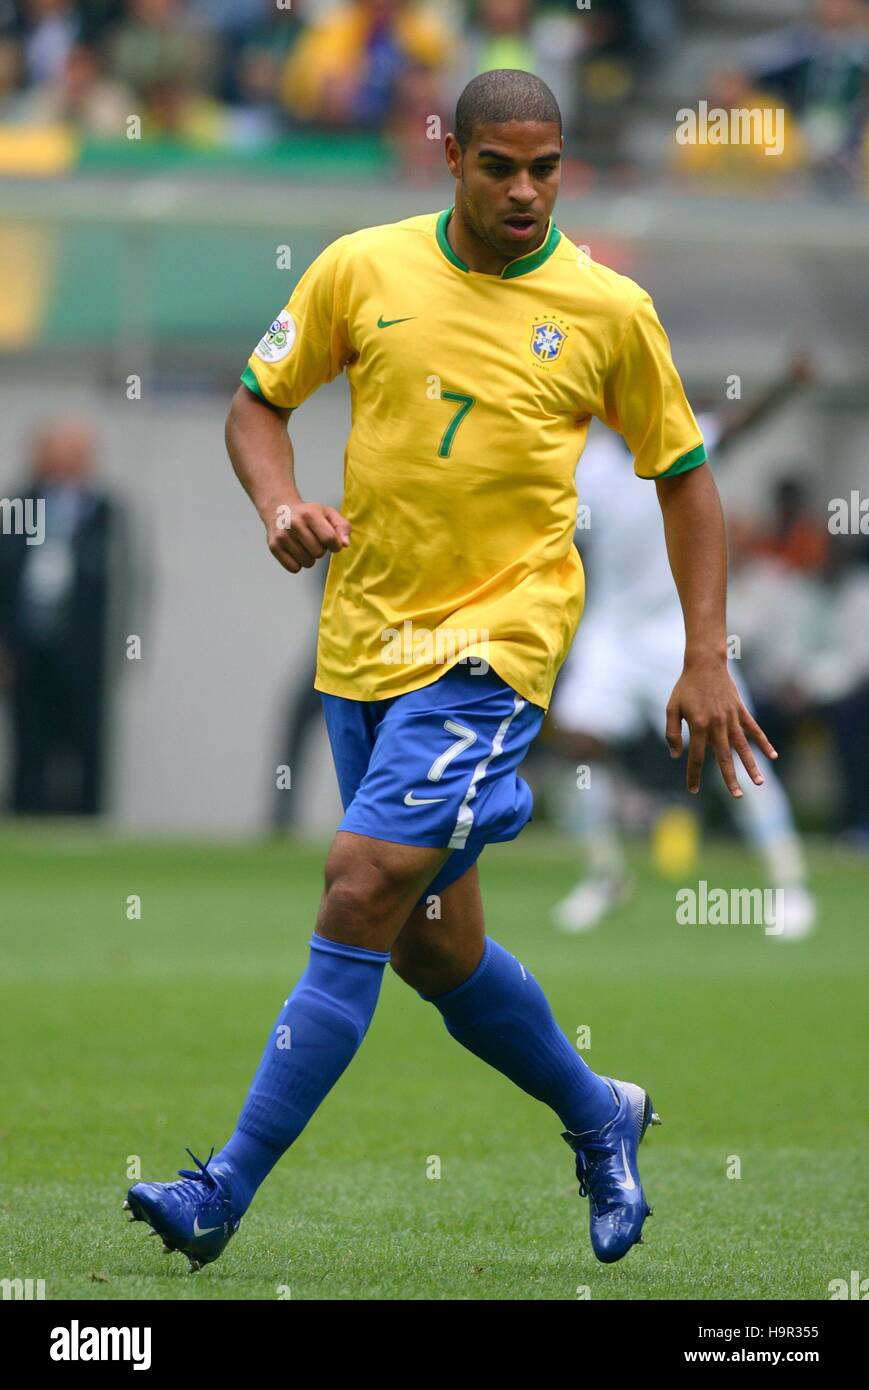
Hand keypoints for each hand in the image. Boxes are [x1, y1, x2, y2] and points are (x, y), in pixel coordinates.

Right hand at [264, 500, 350, 572]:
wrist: (280, 510)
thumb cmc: (308, 514)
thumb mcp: (328, 514)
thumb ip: (342, 527)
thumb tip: (345, 544)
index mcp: (310, 513)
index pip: (329, 539)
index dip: (335, 545)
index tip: (332, 542)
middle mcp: (294, 523)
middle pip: (318, 553)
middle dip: (321, 550)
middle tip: (314, 540)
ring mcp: (282, 536)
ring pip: (307, 563)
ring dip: (310, 557)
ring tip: (304, 544)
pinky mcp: (274, 547)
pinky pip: (294, 568)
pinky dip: (298, 564)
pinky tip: (295, 551)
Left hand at [665, 658, 777, 796]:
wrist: (704, 664)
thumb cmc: (685, 687)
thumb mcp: (672, 708)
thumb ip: (672, 733)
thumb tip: (676, 755)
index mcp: (698, 725)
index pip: (696, 757)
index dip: (694, 774)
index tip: (693, 790)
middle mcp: (717, 725)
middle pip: (724, 757)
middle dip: (730, 778)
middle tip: (737, 796)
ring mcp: (731, 718)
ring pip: (742, 747)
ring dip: (752, 765)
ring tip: (759, 782)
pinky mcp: (740, 711)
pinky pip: (754, 729)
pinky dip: (763, 743)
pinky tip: (773, 756)